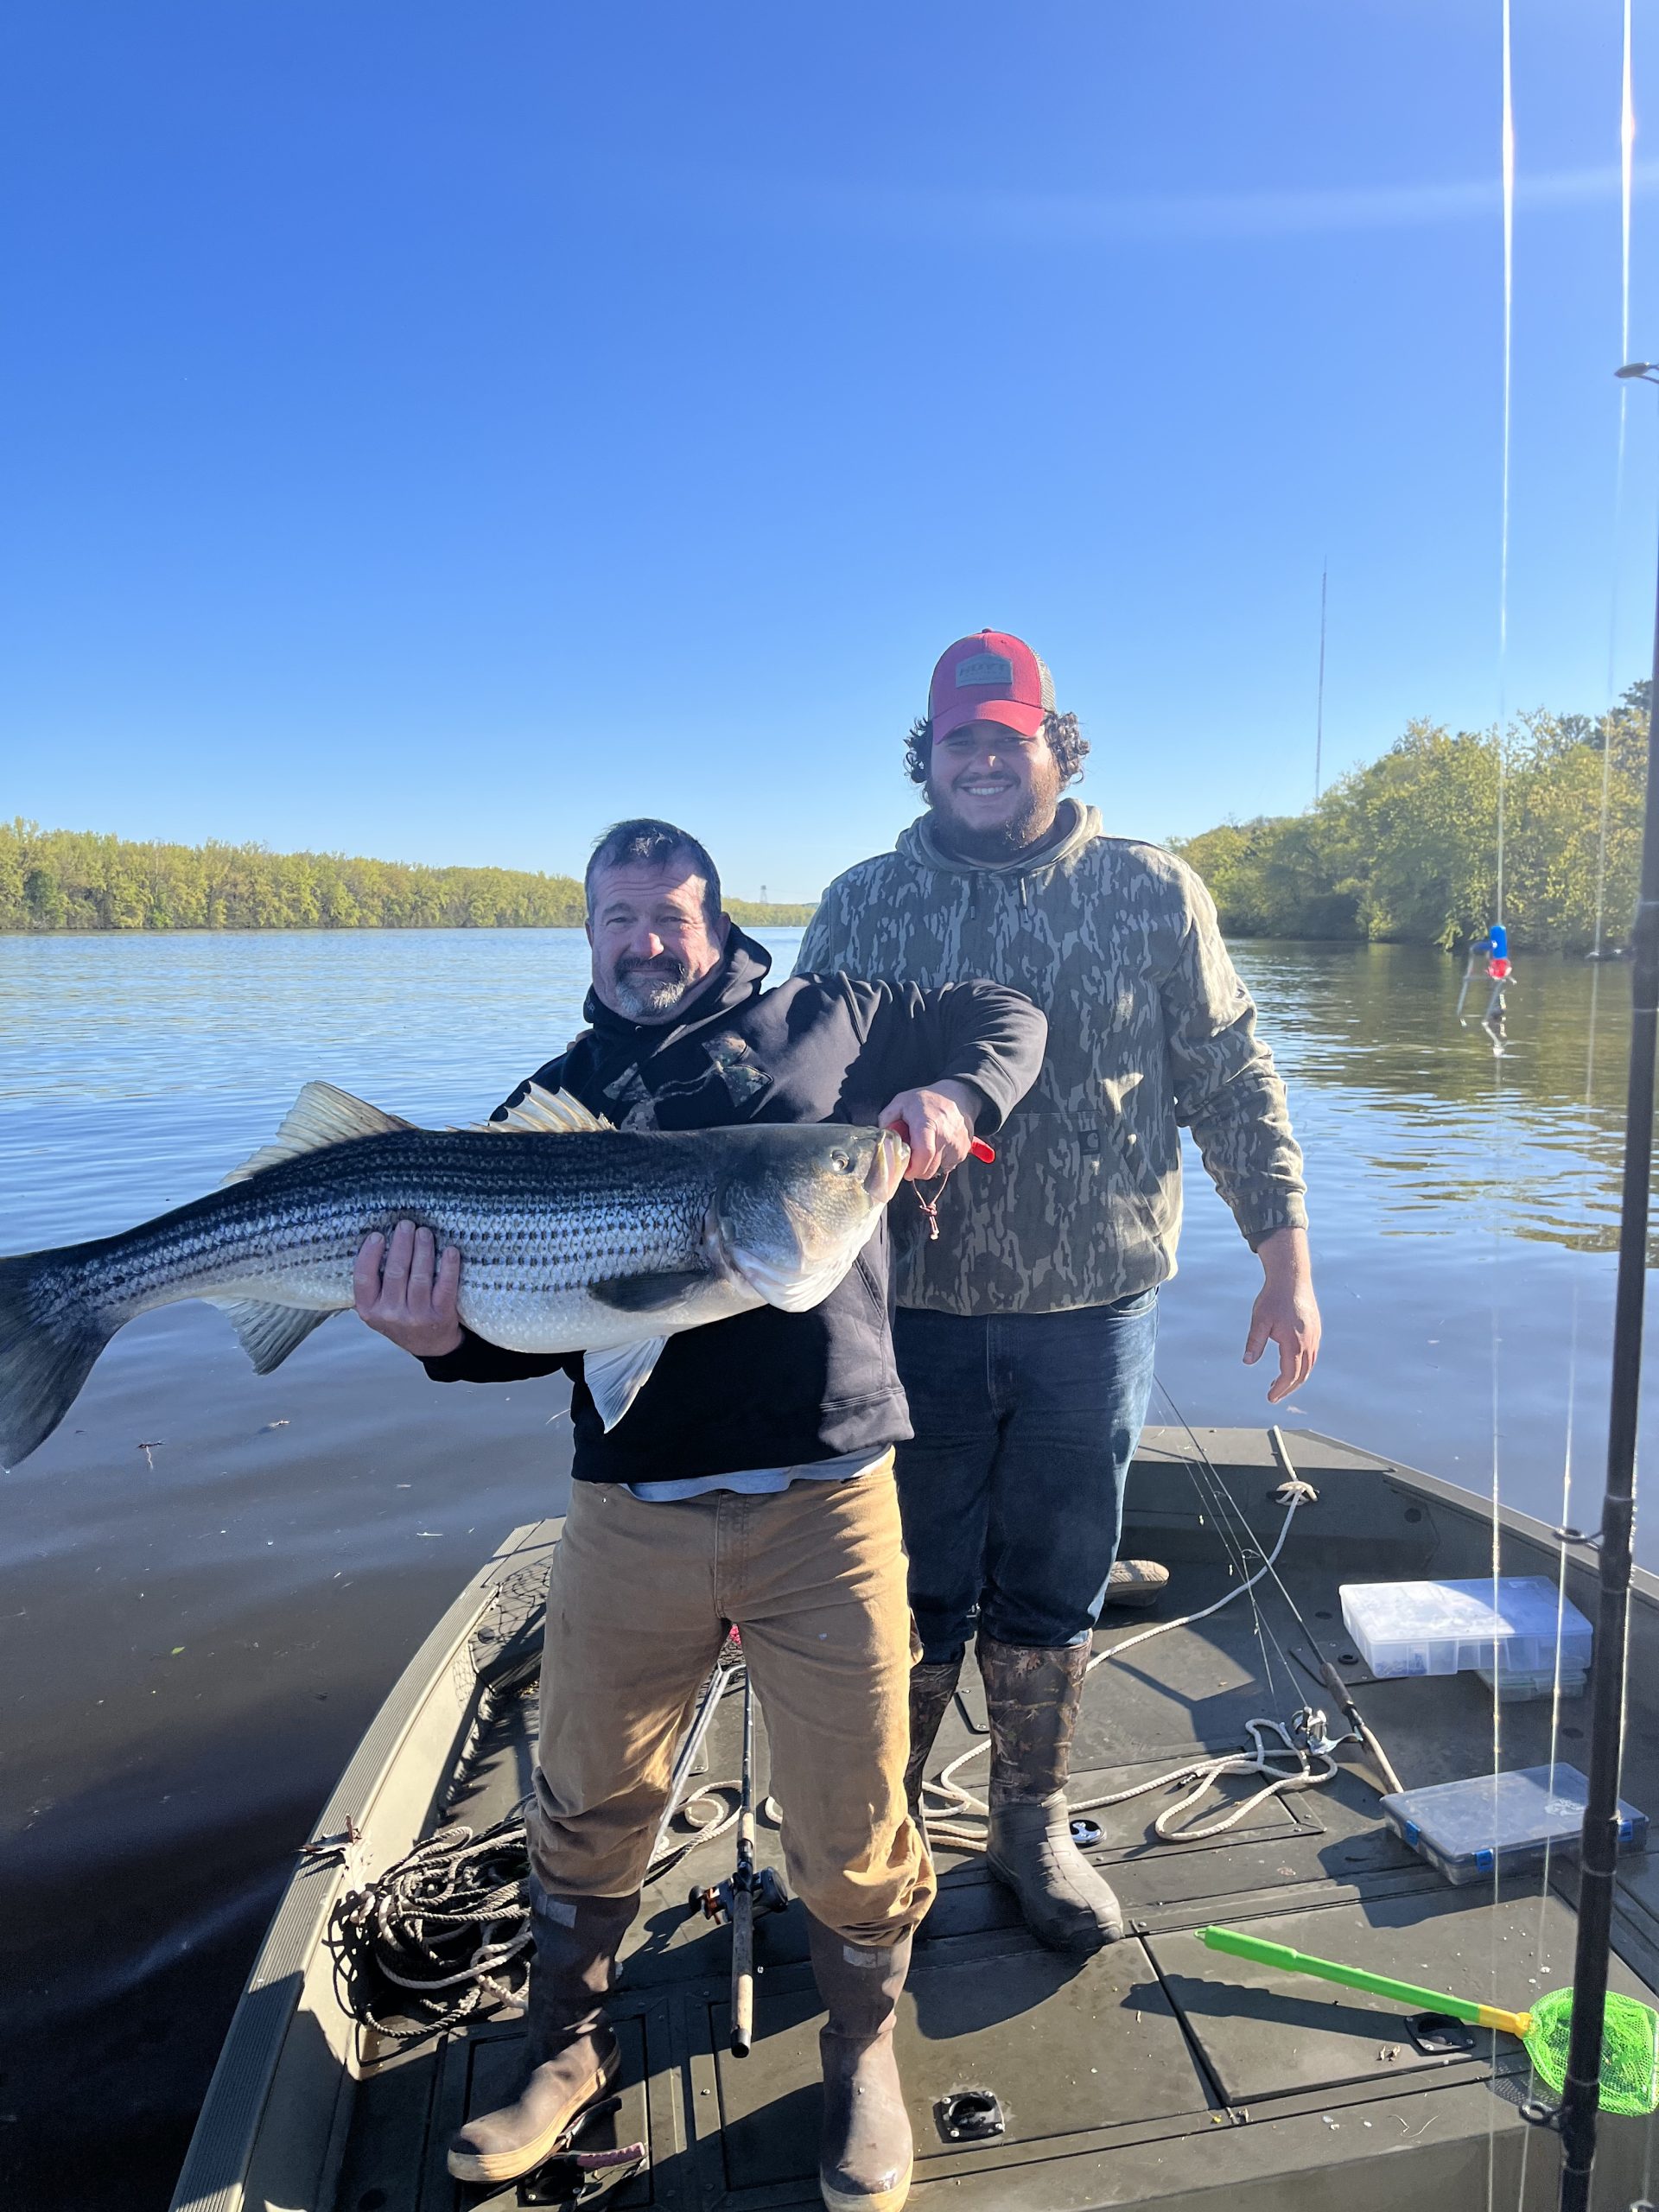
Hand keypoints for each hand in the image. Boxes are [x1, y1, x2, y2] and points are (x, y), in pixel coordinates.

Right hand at [354, 1222, 463, 1356]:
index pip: (364, 1278)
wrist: (430, 1345)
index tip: (378, 1235)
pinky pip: (446, 1286)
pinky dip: (449, 1266)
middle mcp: (391, 1315)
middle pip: (396, 1272)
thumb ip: (374, 1284)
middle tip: (407, 1224)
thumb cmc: (401, 1317)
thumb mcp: (378, 1308)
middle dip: (402, 1244)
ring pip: (420, 1276)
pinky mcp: (441, 1316)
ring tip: (424, 1232)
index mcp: (369, 1310)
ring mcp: (417, 1316)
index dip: (369, 1254)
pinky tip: (450, 1251)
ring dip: (423, 1249)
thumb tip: (374, 1242)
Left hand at [878, 1080, 979, 1180]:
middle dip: (916, 1170)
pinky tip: (936, 1147)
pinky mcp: (963, 1151)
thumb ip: (887, 1119)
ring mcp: (957, 1145)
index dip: (913, 1168)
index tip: (905, 1170)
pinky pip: (947, 1166)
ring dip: (927, 1165)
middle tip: (910, 1160)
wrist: (959, 1096)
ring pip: (937, 1170)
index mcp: (928, 1124)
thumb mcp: (901, 1102)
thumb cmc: (928, 1100)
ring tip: (925, 1147)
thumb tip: (882, 1139)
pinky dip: (939, 1162)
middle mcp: (945, 1136)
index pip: (923, 1154)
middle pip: (929, 1169)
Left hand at [1243, 1226, 1320, 1404]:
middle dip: (1289, 1388)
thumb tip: (1247, 1362)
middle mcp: (1308, 1343)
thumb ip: (1255, 1342)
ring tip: (1281, 1382)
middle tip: (1275, 1395)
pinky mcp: (1315, 1330)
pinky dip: (1303, 1365)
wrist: (1292, 1278)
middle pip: (1302, 1374)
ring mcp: (1314, 1336)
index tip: (1270, 1397)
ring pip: (1310, 1365)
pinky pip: (1313, 1354)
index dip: (1280, 1389)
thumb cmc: (1273, 1299)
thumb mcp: (1259, 1320)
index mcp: (1294, 1344)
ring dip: (1297, 1377)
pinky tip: (1292, 1363)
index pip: (1290, 1375)